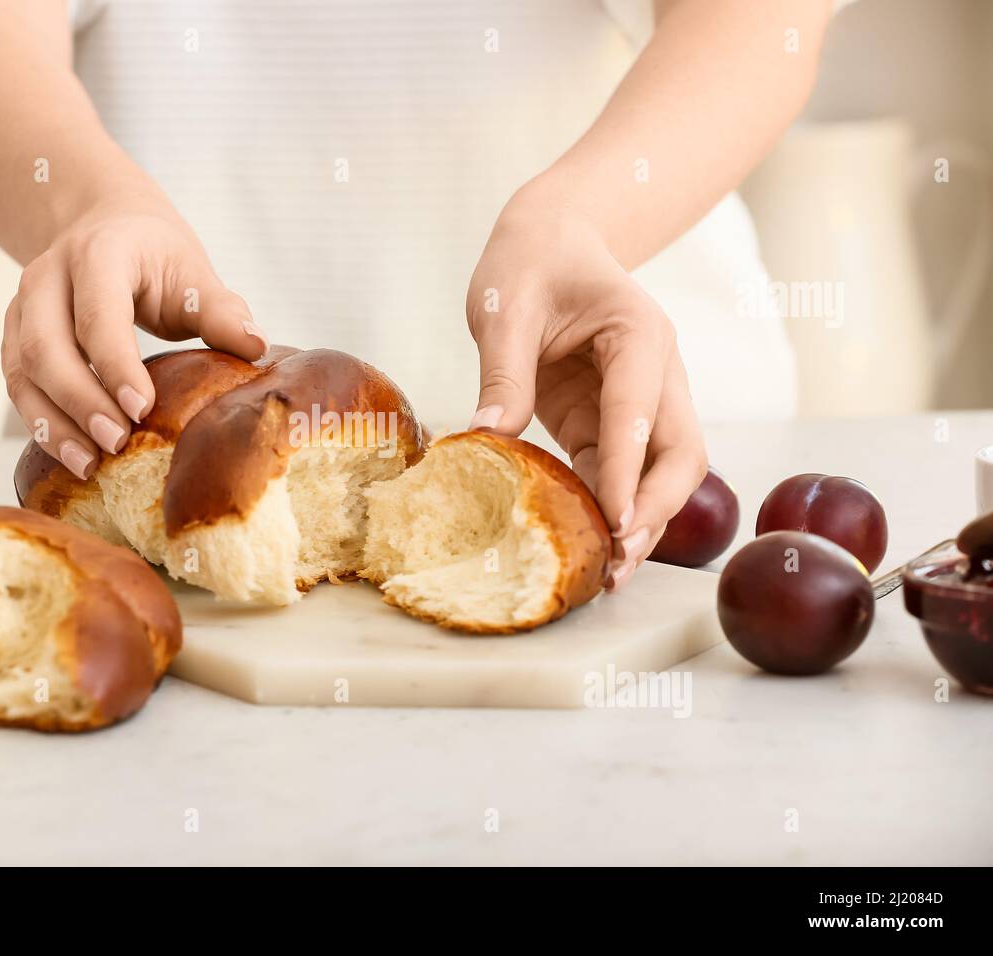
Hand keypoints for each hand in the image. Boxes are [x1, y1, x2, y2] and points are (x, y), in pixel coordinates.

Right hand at [1, 199, 266, 477]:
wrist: (102, 224)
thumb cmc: (154, 255)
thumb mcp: (191, 270)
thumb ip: (220, 310)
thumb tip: (256, 347)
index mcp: (98, 253)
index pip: (97, 314)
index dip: (115, 364)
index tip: (141, 410)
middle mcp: (47, 277)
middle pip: (46, 347)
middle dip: (80, 402)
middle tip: (117, 445)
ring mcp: (22, 307)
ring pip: (22, 372)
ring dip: (53, 424)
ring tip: (90, 466)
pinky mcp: (14, 337)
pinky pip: (18, 386)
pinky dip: (42, 424)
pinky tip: (73, 456)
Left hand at [466, 194, 706, 587]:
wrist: (550, 242)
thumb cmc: (531, 263)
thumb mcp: (507, 306)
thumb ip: (503, 370)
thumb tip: (488, 433)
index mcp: (638, 333)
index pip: (639, 410)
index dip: (630, 469)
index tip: (614, 521)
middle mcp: (655, 371)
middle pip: (681, 452)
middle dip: (656, 508)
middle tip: (618, 557)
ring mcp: (639, 400)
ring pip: (663, 471)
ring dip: (642, 520)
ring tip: (610, 574)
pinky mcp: (611, 421)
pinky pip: (621, 472)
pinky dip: (611, 509)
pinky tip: (591, 548)